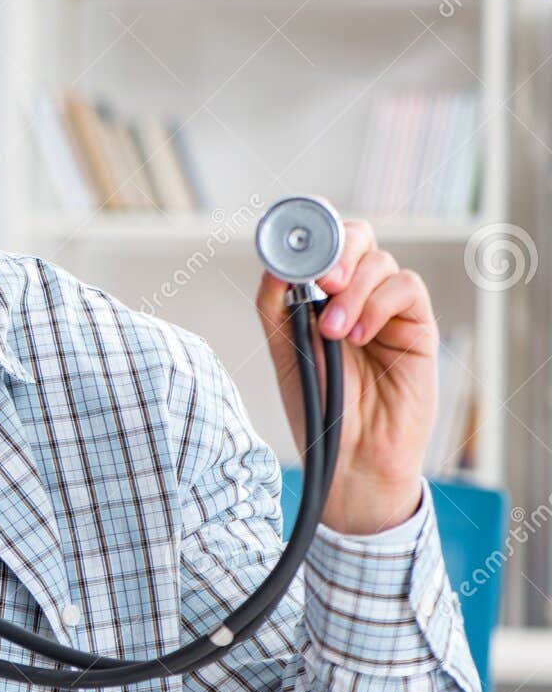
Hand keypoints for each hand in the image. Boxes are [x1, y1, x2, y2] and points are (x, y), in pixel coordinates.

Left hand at [255, 219, 437, 534]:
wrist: (347, 454)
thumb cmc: (316, 405)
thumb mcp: (284, 351)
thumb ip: (276, 306)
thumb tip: (274, 264)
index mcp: (321, 296)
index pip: (324, 244)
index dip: (313, 237)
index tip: (294, 253)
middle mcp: (356, 295)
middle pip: (358, 239)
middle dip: (338, 251)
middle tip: (322, 281)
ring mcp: (387, 309)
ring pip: (381, 262)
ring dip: (353, 291)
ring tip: (333, 333)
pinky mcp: (417, 327)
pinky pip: (406, 289)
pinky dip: (379, 304)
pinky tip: (359, 336)